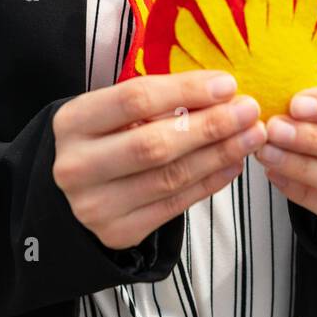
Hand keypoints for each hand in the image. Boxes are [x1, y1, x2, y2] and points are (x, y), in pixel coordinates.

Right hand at [53, 71, 266, 249]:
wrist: (65, 194)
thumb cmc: (100, 140)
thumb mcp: (111, 112)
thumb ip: (157, 101)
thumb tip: (222, 92)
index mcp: (73, 122)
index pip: (135, 100)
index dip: (186, 90)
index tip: (227, 84)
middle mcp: (77, 166)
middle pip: (155, 144)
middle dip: (211, 126)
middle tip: (250, 111)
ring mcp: (95, 205)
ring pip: (170, 177)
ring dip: (219, 154)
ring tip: (251, 136)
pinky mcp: (118, 232)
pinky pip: (174, 204)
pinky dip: (210, 182)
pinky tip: (233, 164)